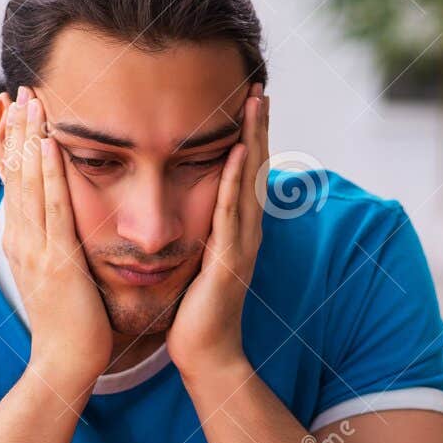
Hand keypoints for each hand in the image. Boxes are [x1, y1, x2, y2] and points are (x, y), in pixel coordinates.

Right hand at [0, 85, 113, 393]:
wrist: (65, 363)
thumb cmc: (70, 323)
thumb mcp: (56, 275)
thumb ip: (56, 245)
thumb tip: (63, 225)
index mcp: (21, 241)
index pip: (12, 182)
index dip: (9, 143)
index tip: (11, 108)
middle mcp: (22, 239)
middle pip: (15, 173)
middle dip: (16, 129)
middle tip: (20, 89)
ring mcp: (35, 248)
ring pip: (30, 182)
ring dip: (30, 139)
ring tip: (32, 101)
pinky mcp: (56, 259)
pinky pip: (54, 207)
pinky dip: (51, 174)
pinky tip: (52, 145)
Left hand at [166, 81, 268, 385]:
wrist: (204, 356)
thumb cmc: (192, 312)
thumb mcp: (195, 261)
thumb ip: (196, 233)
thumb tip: (181, 207)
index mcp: (235, 230)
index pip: (244, 173)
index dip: (249, 136)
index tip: (248, 100)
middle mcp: (245, 232)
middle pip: (255, 168)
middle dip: (258, 127)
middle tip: (260, 86)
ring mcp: (240, 245)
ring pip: (249, 183)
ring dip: (253, 141)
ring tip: (256, 104)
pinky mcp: (228, 261)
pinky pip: (231, 214)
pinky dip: (235, 183)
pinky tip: (236, 154)